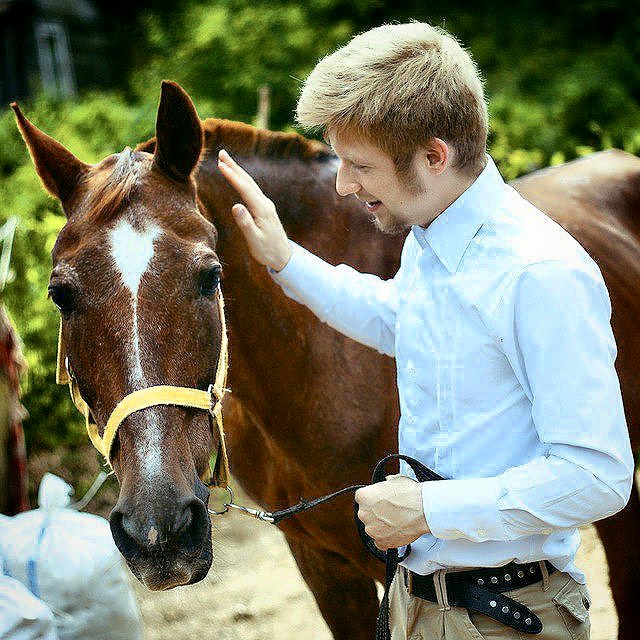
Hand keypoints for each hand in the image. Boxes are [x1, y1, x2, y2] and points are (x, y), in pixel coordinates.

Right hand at [217, 149, 291, 271]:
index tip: (220, 164)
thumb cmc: (267, 251)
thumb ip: (245, 223)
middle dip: (234, 166)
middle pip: (248, 181)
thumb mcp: (254, 240)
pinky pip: (252, 190)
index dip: (232, 176)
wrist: (283, 257)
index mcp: (262, 209)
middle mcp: (265, 204)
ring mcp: (266, 205)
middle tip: (221, 152)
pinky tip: (238, 179)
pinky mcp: (265, 208)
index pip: (244, 188)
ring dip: (238, 172)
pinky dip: (242, 181)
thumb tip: (235, 206)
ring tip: (226, 162)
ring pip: (250, 184)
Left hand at [355, 474, 429, 550]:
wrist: (423, 510)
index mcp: (363, 496)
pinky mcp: (381, 542)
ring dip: (381, 525)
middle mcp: (364, 514)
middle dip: (376, 512)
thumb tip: (388, 483)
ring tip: (396, 520)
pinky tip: (396, 531)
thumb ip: (386, 483)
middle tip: (390, 509)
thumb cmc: (409, 494)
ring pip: (373, 527)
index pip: (362, 497)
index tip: (381, 499)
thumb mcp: (395, 479)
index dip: (373, 498)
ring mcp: (372, 530)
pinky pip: (380, 541)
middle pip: (366, 513)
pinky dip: (387, 538)